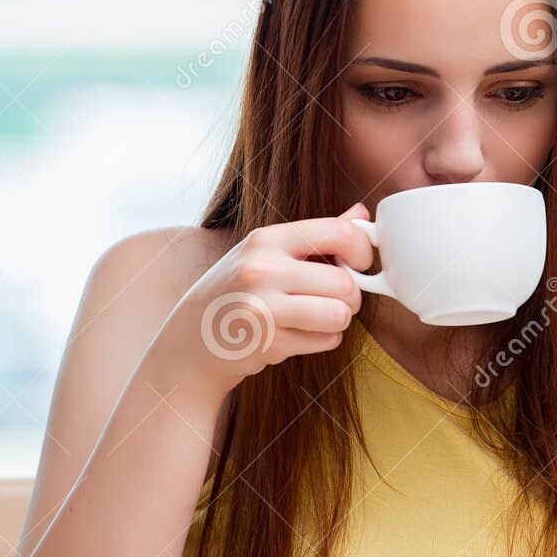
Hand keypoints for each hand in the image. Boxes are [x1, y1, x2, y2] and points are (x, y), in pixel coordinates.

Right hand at [169, 202, 373, 390]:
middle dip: (351, 296)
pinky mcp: (267, 343)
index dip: (362, 251)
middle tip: (336, 299)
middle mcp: (261, 269)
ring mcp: (262, 308)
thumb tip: (362, 213)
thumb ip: (317, 234)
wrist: (193, 336)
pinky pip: (326, 341)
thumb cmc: (240, 289)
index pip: (340, 233)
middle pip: (345, 283)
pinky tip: (299, 334)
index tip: (358, 264)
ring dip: (338, 320)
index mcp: (267, 239)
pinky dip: (323, 340)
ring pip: (339, 314)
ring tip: (319, 317)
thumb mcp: (268, 252)